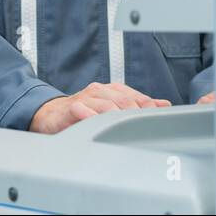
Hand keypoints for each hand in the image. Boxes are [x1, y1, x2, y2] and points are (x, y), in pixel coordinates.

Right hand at [29, 82, 171, 133]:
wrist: (51, 115)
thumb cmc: (84, 112)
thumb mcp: (111, 108)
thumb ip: (136, 106)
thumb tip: (164, 105)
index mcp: (111, 90)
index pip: (133, 96)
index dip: (147, 105)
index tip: (158, 116)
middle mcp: (99, 91)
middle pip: (122, 99)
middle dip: (136, 111)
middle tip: (145, 124)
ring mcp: (84, 98)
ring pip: (104, 104)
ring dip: (117, 114)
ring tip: (127, 125)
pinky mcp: (70, 108)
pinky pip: (81, 110)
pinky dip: (89, 115)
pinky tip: (96, 121)